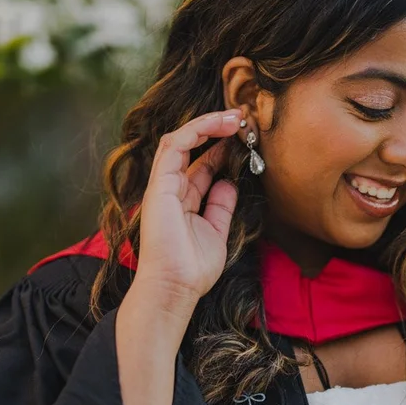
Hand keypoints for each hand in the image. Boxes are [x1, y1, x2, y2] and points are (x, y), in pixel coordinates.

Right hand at [133, 107, 243, 309]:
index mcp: (183, 199)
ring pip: (180, 139)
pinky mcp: (159, 185)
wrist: (176, 288)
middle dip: (216, 128)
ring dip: (208, 123)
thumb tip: (229, 182)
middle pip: (191, 146)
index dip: (222, 146)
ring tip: (235, 116)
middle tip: (243, 118)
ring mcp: (163, 185)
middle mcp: (171, 188)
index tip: (245, 137)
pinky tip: (220, 125)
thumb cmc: (193, 269)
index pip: (200, 162)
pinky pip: (174, 145)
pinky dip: (197, 130)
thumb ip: (221, 205)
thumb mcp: (217, 230)